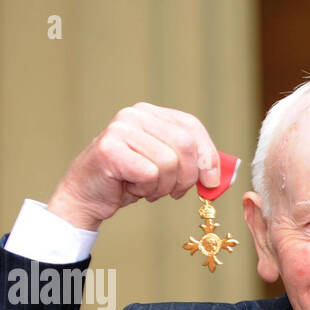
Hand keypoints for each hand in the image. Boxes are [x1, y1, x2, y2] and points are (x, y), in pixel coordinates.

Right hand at [46, 102, 221, 230]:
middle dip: (187, 177)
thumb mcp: (166, 168)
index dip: (208, 155)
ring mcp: (121, 129)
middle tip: (174, 191)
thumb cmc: (129, 181)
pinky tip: (132, 187)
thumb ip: (192, 163)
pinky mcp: (110, 149)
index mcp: (150, 114)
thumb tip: (221, 174)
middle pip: (186, 145)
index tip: (211, 181)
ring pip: (169, 163)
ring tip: (147, 188)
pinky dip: (146, 189)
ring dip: (163, 187)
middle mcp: (135, 115)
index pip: (192, 127)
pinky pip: (150, 174)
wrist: (88, 195)